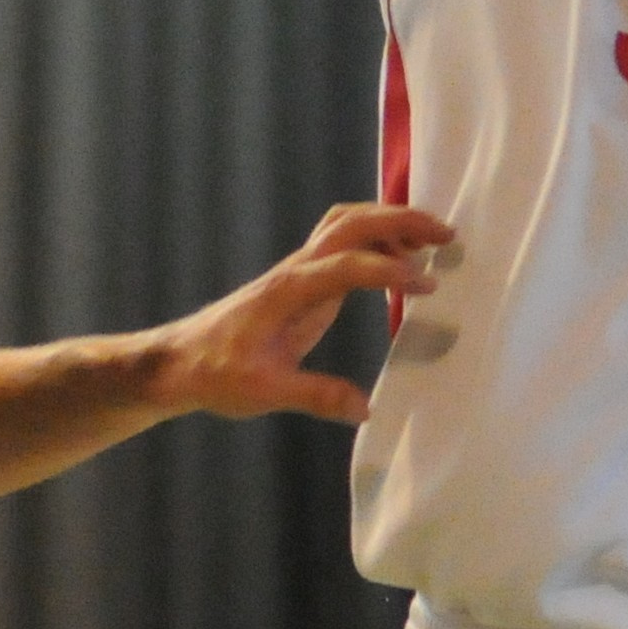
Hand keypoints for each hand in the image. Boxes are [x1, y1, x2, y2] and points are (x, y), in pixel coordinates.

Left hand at [145, 202, 454, 425]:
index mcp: (288, 290)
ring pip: (346, 225)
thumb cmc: (217, 373)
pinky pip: (343, 245)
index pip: (346, 265)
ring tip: (431, 243)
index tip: (428, 283)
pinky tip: (399, 268)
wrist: (181, 361)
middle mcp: (296, 269)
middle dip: (399, 220)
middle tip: (446, 233)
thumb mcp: (264, 392)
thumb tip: (366, 408)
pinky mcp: (302, 282)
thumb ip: (315, 396)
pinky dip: (376, 243)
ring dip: (389, 223)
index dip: (388, 270)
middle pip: (350, 223)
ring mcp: (299, 271)